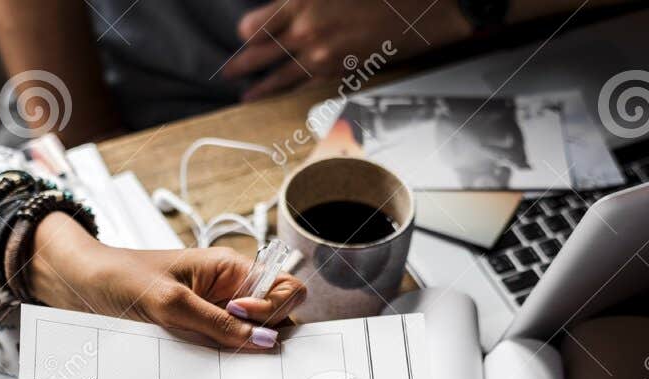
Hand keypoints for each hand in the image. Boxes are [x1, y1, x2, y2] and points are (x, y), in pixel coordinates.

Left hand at [27, 213, 304, 348]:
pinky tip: (198, 368)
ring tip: (207, 358)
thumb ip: (219, 325)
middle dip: (262, 339)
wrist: (78, 285)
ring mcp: (214, 316)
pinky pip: (220, 353)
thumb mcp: (171, 302)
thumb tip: (268, 344)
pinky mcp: (195, 335)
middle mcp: (229, 293)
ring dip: (236, 355)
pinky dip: (215, 364)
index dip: (275, 309)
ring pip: (248, 343)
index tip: (240, 318)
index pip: (286, 290)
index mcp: (232, 270)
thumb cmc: (121, 278)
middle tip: (229, 349)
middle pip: (275, 322)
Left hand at [224, 0, 468, 100]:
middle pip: (259, 54)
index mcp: (301, 0)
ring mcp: (320, 54)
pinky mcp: (337, 71)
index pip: (254, 26)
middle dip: (242, 65)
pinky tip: (277, 98)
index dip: (246, 35)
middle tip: (228, 73)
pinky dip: (285, 92)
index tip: (243, 38)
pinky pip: (303, 86)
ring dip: (259, 87)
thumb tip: (289, 9)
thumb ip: (303, 0)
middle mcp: (306, 29)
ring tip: (245, 95)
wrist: (419, 11)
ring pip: (278, 76)